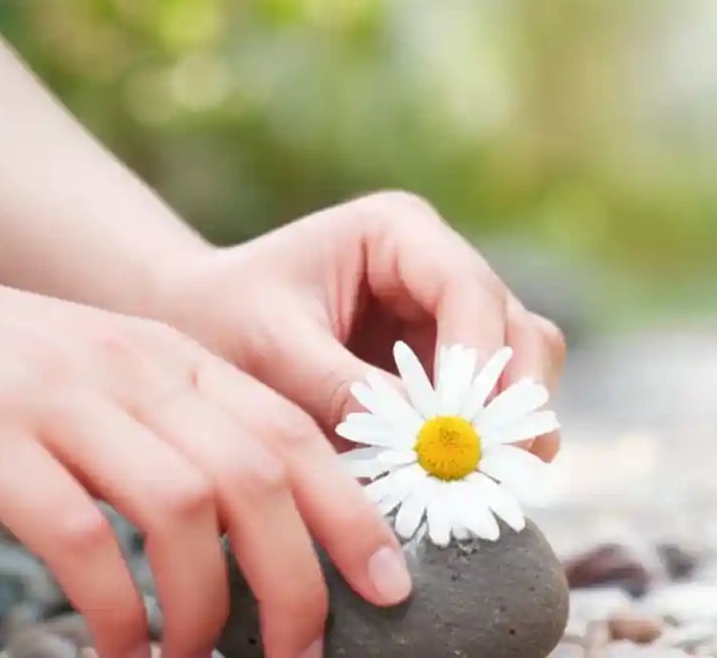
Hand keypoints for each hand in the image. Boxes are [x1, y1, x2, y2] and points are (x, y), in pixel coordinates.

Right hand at [0, 241, 408, 657]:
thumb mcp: (110, 377)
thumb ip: (178, 432)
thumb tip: (249, 535)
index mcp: (178, 356)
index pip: (295, 432)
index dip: (353, 513)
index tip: (390, 584)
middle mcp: (138, 370)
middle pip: (258, 476)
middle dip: (300, 576)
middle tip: (305, 651)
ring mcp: (64, 399)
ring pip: (183, 505)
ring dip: (208, 601)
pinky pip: (75, 533)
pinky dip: (114, 604)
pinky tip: (120, 648)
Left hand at [150, 191, 566, 459]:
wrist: (194, 332)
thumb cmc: (220, 318)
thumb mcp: (270, 347)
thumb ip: (340, 387)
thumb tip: (423, 439)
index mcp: (398, 231)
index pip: (466, 287)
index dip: (480, 357)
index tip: (464, 428)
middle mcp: (439, 268)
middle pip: (516, 328)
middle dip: (513, 398)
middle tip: (504, 465)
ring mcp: (450, 320)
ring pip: (523, 367)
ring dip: (511, 424)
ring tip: (490, 482)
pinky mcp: (446, 370)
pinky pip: (493, 405)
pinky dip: (488, 444)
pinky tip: (467, 484)